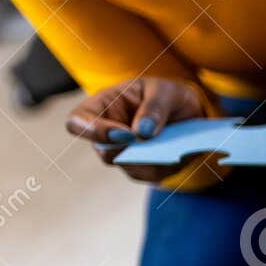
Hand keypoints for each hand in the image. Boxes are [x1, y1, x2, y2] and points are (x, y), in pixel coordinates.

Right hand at [64, 76, 206, 182]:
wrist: (187, 111)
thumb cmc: (166, 94)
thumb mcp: (165, 91)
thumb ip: (155, 107)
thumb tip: (143, 133)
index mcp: (102, 106)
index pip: (78, 122)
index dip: (95, 132)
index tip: (126, 135)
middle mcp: (106, 134)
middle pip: (106, 153)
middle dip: (131, 153)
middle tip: (154, 149)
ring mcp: (124, 154)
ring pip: (130, 168)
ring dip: (152, 163)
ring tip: (174, 151)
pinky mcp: (144, 167)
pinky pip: (150, 175)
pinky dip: (166, 167)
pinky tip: (180, 155)